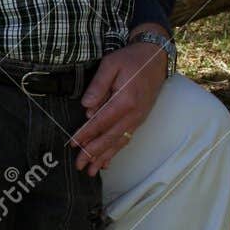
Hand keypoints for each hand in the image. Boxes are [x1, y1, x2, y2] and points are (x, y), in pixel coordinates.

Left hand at [70, 40, 167, 174]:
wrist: (156, 58)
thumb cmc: (131, 59)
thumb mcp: (110, 64)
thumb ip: (98, 86)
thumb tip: (86, 107)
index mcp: (125, 100)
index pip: (100, 122)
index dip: (85, 134)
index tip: (73, 143)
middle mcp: (133, 114)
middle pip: (109, 137)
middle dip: (93, 153)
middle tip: (79, 165)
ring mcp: (138, 118)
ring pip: (119, 142)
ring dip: (104, 157)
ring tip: (91, 171)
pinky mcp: (140, 119)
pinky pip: (126, 138)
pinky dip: (116, 151)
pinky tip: (107, 161)